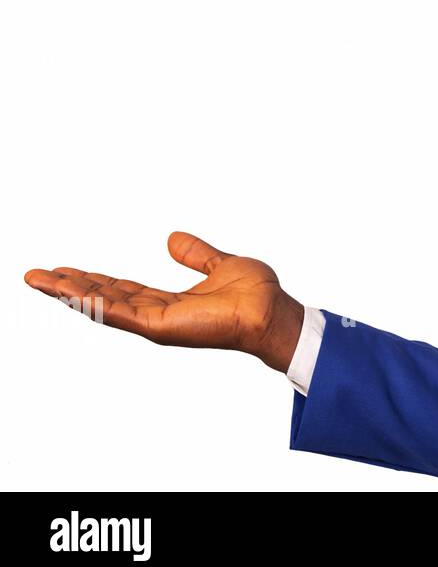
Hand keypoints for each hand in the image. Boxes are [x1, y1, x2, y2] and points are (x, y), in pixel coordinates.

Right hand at [22, 231, 305, 372]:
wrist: (273, 311)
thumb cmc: (256, 294)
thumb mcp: (220, 264)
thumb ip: (196, 254)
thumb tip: (172, 239)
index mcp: (169, 301)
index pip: (120, 289)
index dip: (92, 279)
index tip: (64, 269)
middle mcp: (158, 314)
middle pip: (103, 298)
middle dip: (68, 287)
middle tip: (34, 276)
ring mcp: (158, 323)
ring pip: (104, 306)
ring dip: (71, 293)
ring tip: (40, 280)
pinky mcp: (163, 327)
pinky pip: (122, 313)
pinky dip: (97, 303)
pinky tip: (72, 293)